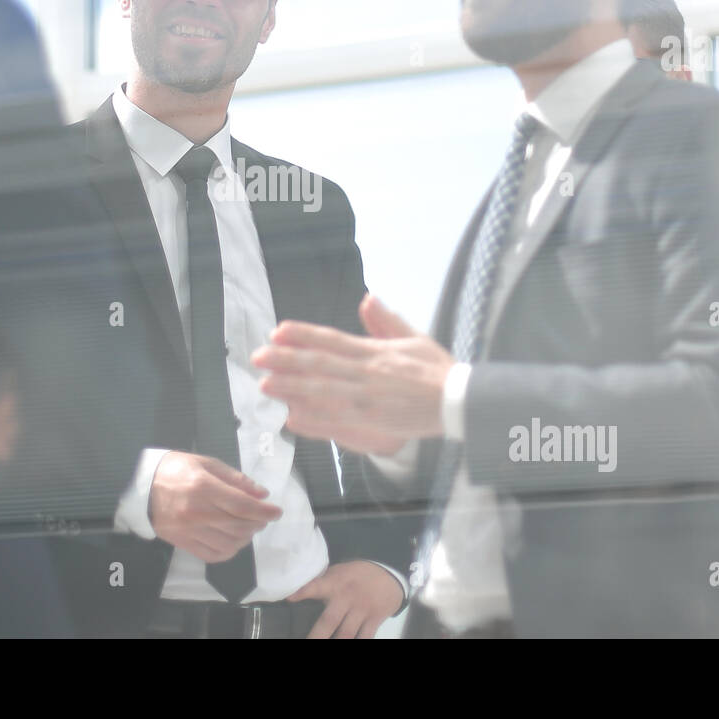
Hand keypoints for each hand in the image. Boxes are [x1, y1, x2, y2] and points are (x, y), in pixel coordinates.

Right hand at [148, 451, 281, 562]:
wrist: (140, 487)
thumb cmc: (176, 469)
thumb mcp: (206, 463)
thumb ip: (235, 479)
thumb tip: (261, 494)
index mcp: (203, 487)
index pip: (242, 505)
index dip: (264, 511)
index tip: (277, 512)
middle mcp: (197, 512)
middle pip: (238, 526)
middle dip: (258, 523)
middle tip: (263, 516)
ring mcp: (189, 531)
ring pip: (229, 544)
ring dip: (246, 537)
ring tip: (248, 527)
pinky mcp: (182, 543)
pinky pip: (213, 555)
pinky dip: (229, 551)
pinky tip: (233, 540)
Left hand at [252, 294, 454, 452]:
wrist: (461, 400)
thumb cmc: (438, 371)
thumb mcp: (414, 338)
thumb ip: (386, 321)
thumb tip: (366, 298)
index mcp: (374, 351)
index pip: (331, 340)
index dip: (303, 335)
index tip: (278, 331)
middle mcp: (367, 372)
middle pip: (319, 363)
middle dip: (286, 360)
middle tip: (258, 357)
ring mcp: (369, 397)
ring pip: (323, 390)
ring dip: (292, 387)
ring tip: (265, 383)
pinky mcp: (374, 420)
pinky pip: (338, 419)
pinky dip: (315, 418)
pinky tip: (292, 416)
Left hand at [288, 560, 404, 638]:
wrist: (389, 573)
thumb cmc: (357, 574)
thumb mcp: (338, 572)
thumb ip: (322, 583)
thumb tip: (296, 594)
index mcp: (335, 583)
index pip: (316, 586)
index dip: (302, 592)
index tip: (289, 598)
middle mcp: (347, 597)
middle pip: (329, 621)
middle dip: (317, 637)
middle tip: (307, 641)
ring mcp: (362, 610)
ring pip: (346, 635)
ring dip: (336, 643)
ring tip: (324, 647)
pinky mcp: (375, 620)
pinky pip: (365, 638)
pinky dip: (357, 643)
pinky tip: (350, 645)